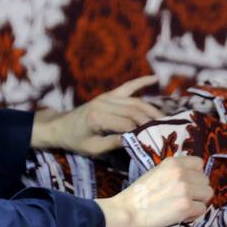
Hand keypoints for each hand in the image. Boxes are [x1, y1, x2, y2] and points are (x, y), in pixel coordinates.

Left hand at [31, 75, 163, 155]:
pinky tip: (155, 78)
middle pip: (134, 111)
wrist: (61, 126)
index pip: (127, 125)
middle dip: (151, 121)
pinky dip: (142, 81)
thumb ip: (113, 143)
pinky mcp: (109, 94)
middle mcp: (104, 103)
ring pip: (136, 101)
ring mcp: (107, 96)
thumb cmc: (76, 140)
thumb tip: (135, 141)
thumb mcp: (92, 148)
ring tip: (165, 120)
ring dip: (152, 109)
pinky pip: (128, 86)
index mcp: (98, 117)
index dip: (142, 133)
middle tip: (166, 131)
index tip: (154, 141)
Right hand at [95, 155, 211, 226]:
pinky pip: (202, 210)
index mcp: (173, 162)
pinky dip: (194, 215)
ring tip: (184, 208)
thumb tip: (191, 180)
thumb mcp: (156, 173)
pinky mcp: (186, 206)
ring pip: (208, 195)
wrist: (125, 213)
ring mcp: (185, 189)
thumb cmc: (136, 196)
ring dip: (199, 202)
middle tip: (184, 200)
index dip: (196, 176)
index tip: (188, 184)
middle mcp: (181, 172)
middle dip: (198, 191)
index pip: (199, 164)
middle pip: (205, 180)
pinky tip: (181, 217)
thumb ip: (174, 173)